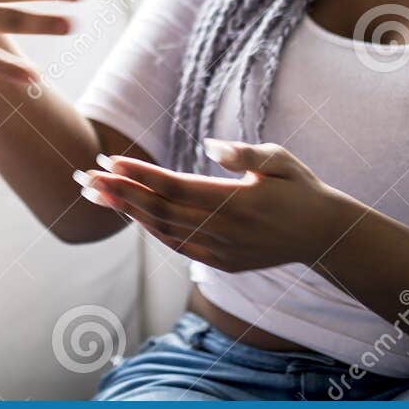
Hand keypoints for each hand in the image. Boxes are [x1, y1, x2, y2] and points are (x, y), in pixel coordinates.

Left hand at [75, 140, 353, 272]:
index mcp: (237, 202)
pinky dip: (150, 230)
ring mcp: (221, 251)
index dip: (139, 175)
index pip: (175, 187)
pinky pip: (176, 246)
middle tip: (84, 176)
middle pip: (159, 210)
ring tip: (95, 193)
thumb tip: (210, 146)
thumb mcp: (281, 160)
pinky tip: (130, 213)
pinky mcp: (222, 263)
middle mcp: (224, 231)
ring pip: (163, 231)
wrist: (324, 234)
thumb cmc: (301, 187)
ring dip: (126, 211)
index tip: (109, 160)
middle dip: (119, 192)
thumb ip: (246, 154)